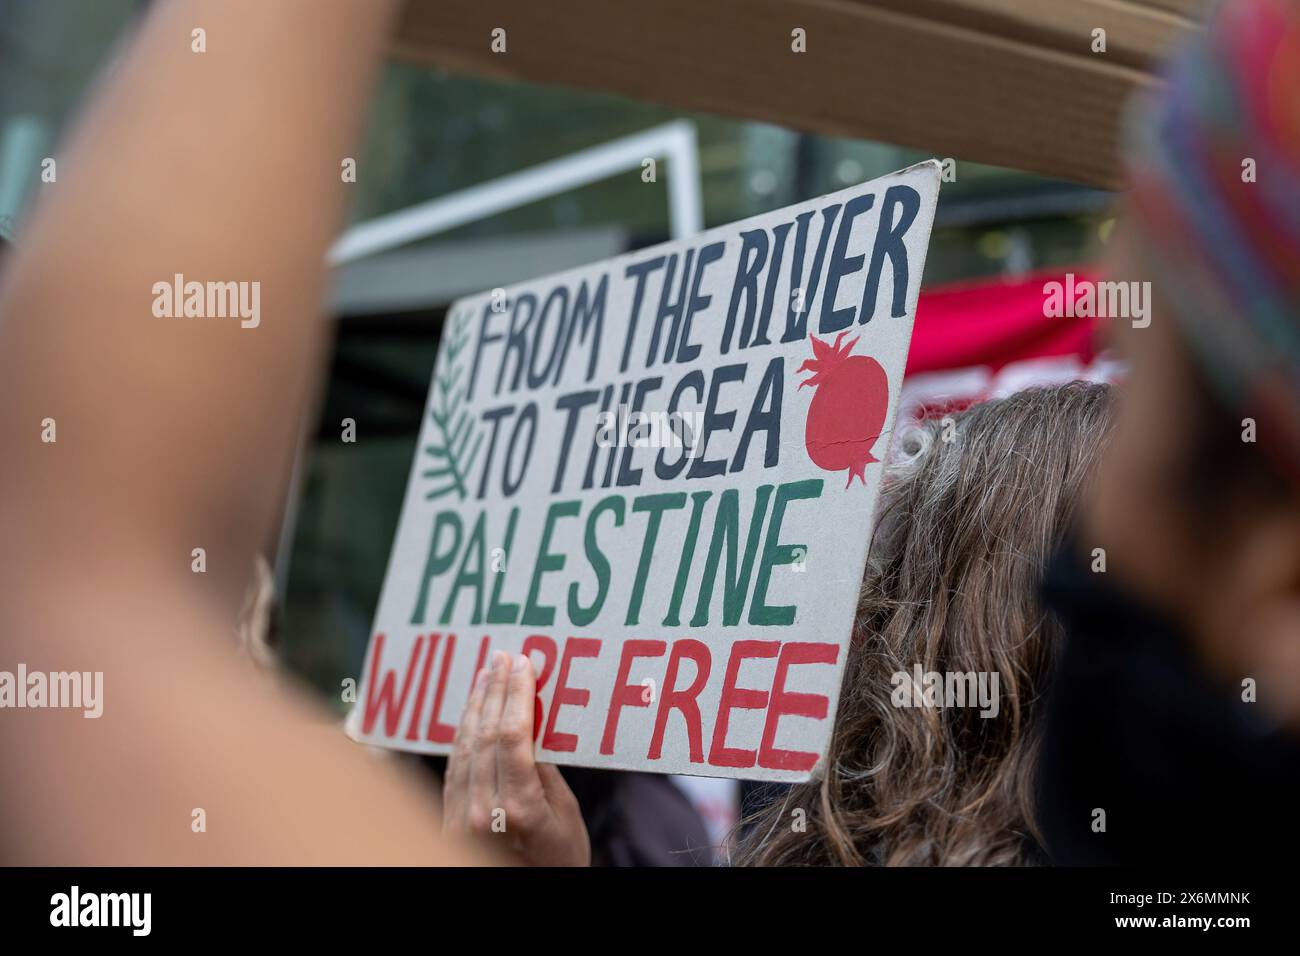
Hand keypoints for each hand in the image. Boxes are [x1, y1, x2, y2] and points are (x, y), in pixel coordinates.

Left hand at [443, 650, 590, 865]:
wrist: (528, 898)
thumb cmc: (559, 863)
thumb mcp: (567, 816)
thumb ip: (546, 771)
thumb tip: (532, 724)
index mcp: (519, 809)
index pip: (513, 736)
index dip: (517, 694)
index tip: (523, 664)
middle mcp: (482, 812)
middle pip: (486, 735)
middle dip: (495, 691)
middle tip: (502, 658)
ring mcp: (459, 818)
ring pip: (463, 747)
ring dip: (475, 707)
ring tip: (486, 675)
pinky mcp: (447, 821)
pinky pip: (453, 767)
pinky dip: (462, 735)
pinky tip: (471, 714)